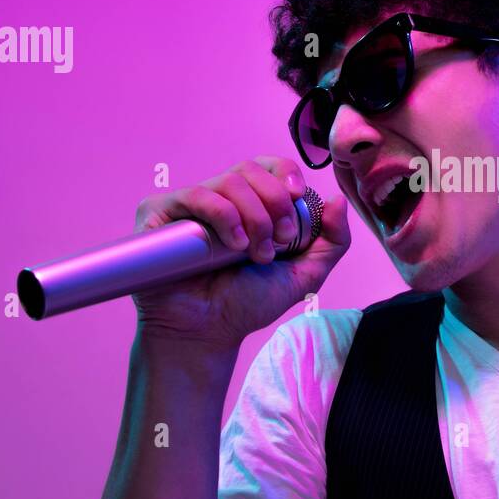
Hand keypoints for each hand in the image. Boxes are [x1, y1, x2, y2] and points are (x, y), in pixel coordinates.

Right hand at [131, 155, 349, 350]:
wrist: (208, 333)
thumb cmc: (247, 304)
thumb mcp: (304, 274)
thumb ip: (332, 241)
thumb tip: (338, 199)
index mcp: (250, 204)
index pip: (267, 165)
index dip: (285, 173)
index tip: (297, 197)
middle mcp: (219, 199)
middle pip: (251, 169)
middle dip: (275, 203)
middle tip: (278, 240)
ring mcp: (189, 205)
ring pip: (229, 181)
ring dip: (253, 217)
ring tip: (252, 253)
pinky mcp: (161, 213)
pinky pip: (196, 194)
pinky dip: (222, 215)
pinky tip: (232, 244)